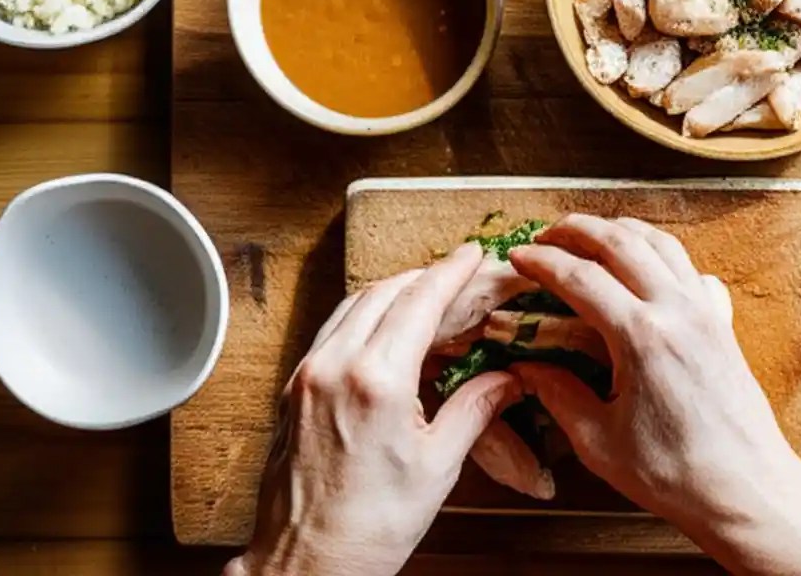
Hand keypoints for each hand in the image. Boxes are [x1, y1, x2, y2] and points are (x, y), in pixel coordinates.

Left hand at [226, 244, 520, 575]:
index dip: (451, 272)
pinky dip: (362, 315)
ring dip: (391, 291)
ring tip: (425, 294)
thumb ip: (474, 409)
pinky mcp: (293, 390)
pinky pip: (331, 330)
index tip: (472, 255)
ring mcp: (308, 376)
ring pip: (352, 306)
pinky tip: (384, 328)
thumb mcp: (438, 466)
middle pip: (384, 293)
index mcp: (376, 381)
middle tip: (457, 273)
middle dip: (424, 276)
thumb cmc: (369, 526)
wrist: (307, 563)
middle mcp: (335, 367)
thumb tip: (506, 380)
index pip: (419, 302)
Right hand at [509, 216, 800, 575]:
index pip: (580, 277)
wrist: (746, 489)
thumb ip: (557, 395)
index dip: (542, 261)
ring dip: (621, 231)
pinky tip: (647, 269)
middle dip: (577, 229)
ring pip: (661, 243)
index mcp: (640, 337)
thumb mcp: (599, 442)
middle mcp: (676, 311)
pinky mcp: (722, 324)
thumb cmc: (674, 475)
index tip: (517, 255)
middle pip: (621, 241)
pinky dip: (662, 255)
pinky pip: (691, 269)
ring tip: (591, 235)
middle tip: (547, 233)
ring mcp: (704, 312)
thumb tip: (525, 367)